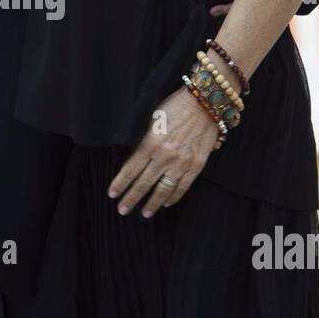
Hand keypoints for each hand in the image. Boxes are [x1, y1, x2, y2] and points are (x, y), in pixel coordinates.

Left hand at [108, 87, 218, 217]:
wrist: (206, 103)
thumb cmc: (175, 106)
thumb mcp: (152, 119)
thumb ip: (144, 140)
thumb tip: (134, 158)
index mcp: (151, 143)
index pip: (131, 169)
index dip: (120, 184)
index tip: (112, 194)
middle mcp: (165, 156)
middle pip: (144, 183)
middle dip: (131, 199)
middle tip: (122, 210)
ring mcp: (182, 163)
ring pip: (163, 190)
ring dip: (152, 204)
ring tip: (144, 214)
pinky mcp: (196, 166)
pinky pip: (183, 187)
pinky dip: (173, 197)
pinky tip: (166, 204)